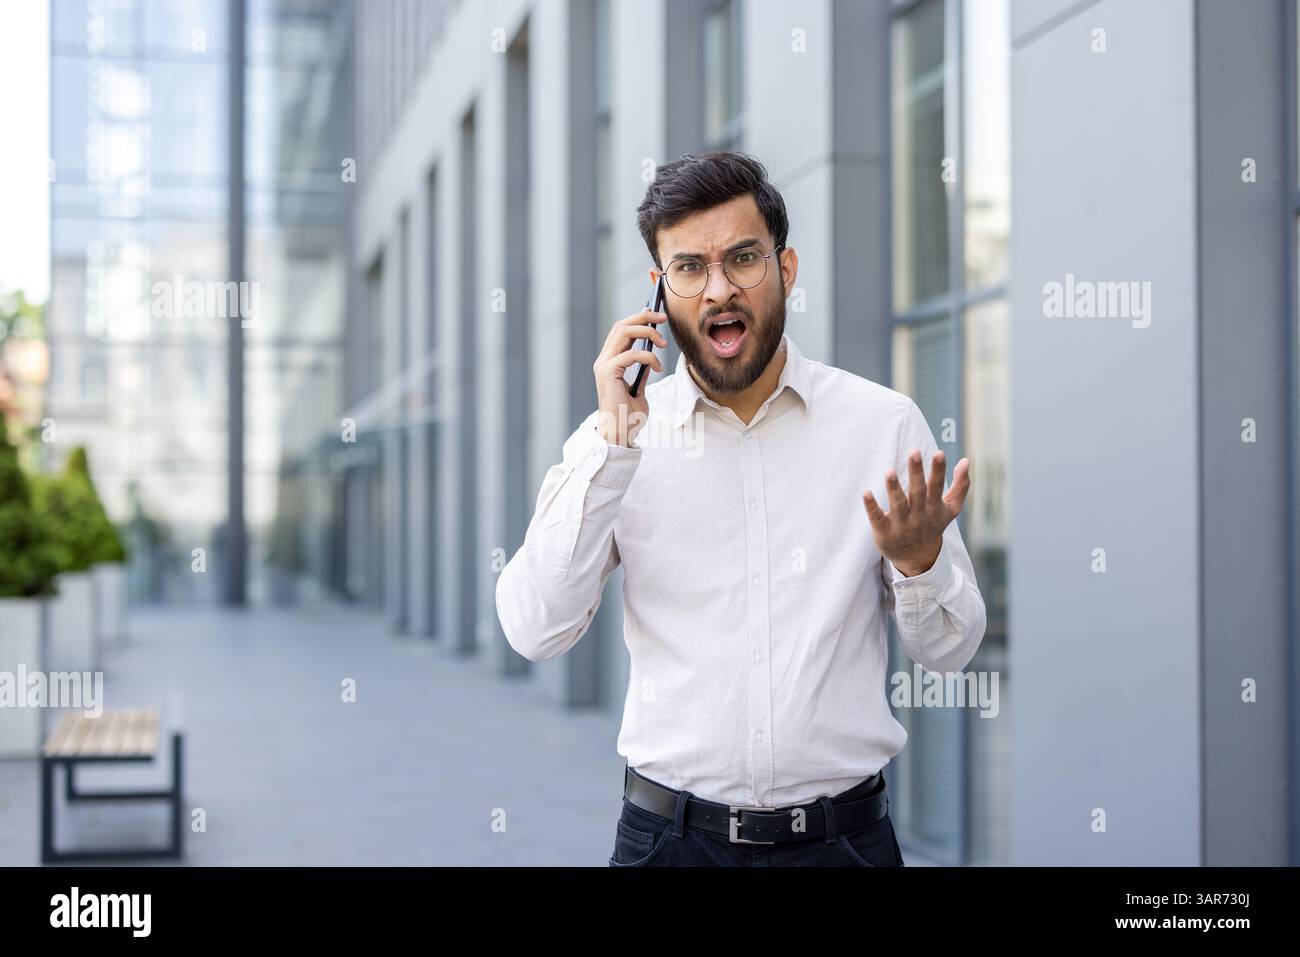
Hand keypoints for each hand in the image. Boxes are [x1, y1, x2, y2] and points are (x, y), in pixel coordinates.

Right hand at [593, 308, 667, 445]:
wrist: (620, 433)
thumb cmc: (629, 416)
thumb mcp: (639, 390)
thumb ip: (641, 373)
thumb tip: (650, 360)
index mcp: (609, 362)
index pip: (621, 331)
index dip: (638, 319)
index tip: (655, 315)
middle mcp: (603, 360)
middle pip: (621, 326)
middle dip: (644, 318)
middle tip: (663, 318)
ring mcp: (604, 365)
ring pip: (624, 332)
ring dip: (648, 332)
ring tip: (663, 343)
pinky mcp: (608, 372)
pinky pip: (632, 354)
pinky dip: (649, 357)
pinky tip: (658, 368)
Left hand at [862, 450, 970, 576]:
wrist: (919, 560)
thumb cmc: (933, 525)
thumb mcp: (951, 509)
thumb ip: (960, 485)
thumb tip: (966, 459)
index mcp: (934, 507)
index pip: (937, 487)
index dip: (938, 470)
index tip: (939, 453)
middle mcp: (919, 515)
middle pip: (918, 492)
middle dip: (916, 473)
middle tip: (915, 452)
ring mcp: (901, 525)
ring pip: (898, 505)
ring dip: (894, 488)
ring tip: (890, 471)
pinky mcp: (884, 533)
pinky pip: (877, 518)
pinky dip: (872, 507)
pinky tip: (866, 492)